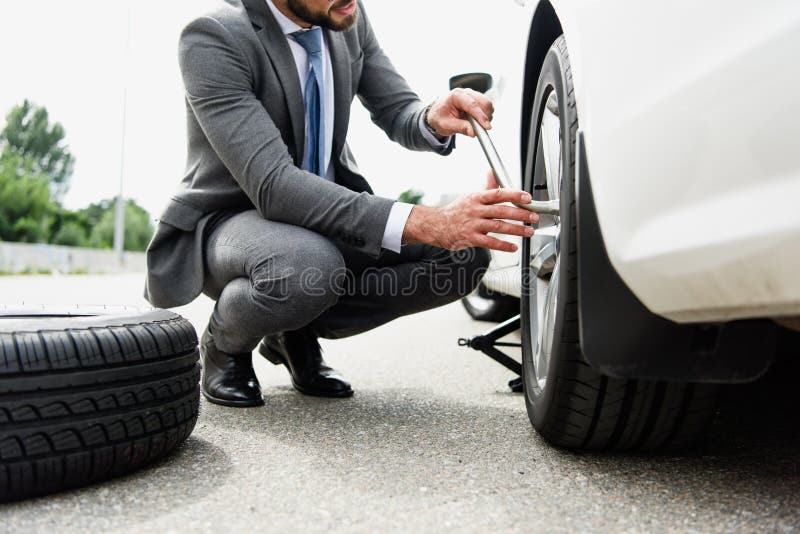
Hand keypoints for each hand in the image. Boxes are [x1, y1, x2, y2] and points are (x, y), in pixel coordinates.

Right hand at [402, 171, 538, 251]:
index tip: (527, 198)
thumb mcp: (471, 196)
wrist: (437, 225)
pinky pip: (489, 242)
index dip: (514, 195)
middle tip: (533, 217)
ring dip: (516, 230)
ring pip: (498, 227)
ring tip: (528, 231)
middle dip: (520, 214)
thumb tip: (493, 172)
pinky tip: (513, 247)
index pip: (498, 194)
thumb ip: (486, 187)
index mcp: (477, 198)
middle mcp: (475, 210)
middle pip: (501, 211)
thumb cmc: (457, 211)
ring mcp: (473, 224)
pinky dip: (503, 245)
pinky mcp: (471, 238)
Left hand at [426, 88, 493, 137]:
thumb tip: (473, 132)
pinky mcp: (477, 100)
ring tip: (474, 125)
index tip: (487, 127)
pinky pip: (487, 107)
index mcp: (456, 95)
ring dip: (486, 117)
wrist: (438, 113)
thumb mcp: (446, 125)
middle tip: (480, 129)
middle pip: (484, 102)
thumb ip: (460, 127)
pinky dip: (485, 116)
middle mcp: (466, 92)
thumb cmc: (440, 117)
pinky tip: (476, 121)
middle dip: (485, 117)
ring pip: (488, 105)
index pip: (472, 105)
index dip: (481, 117)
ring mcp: (473, 95)